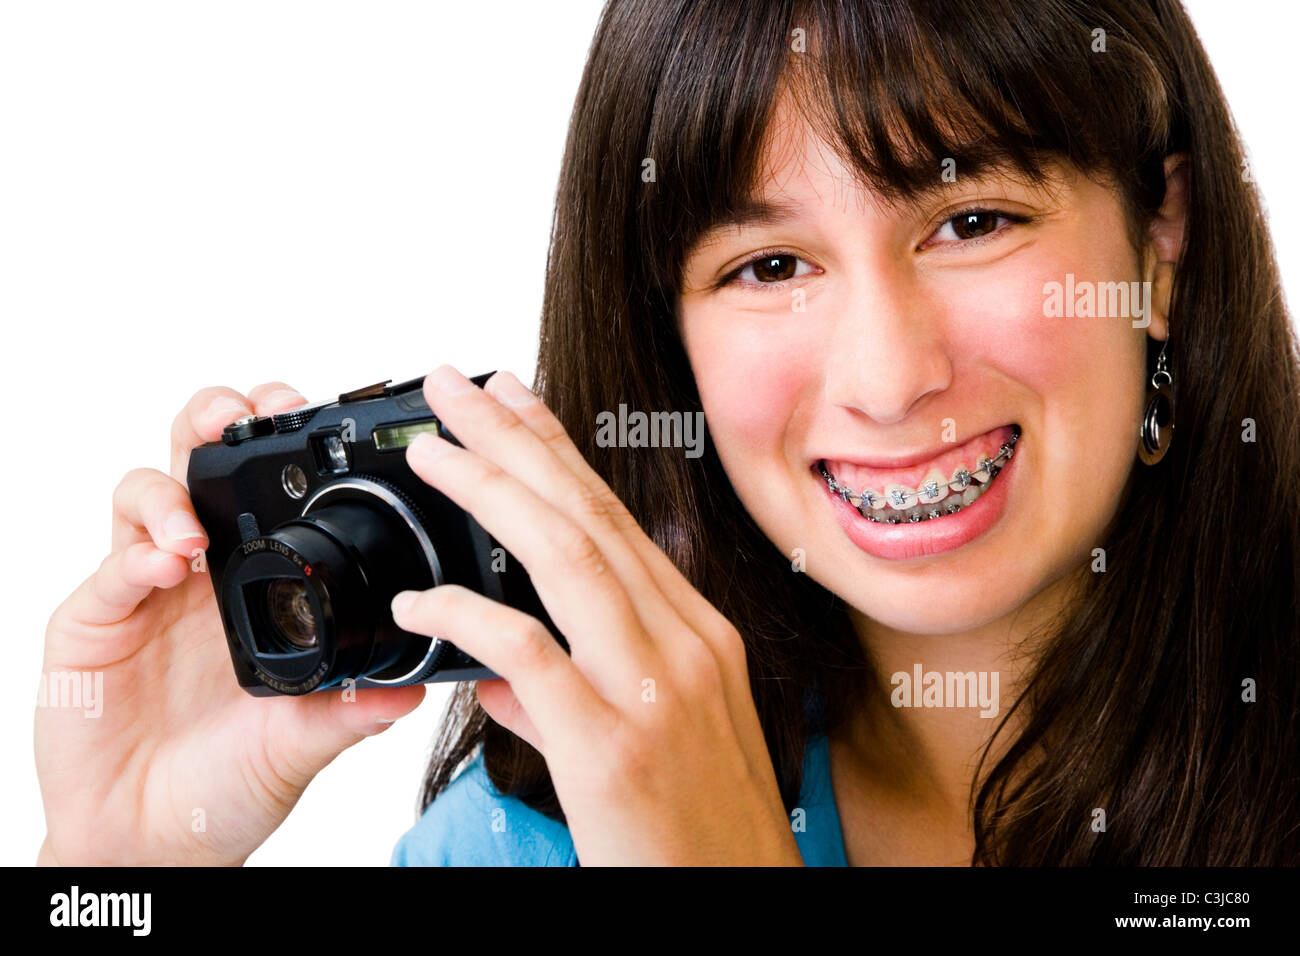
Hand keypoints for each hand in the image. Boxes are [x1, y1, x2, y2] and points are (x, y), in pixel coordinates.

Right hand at [36, 382, 425, 865]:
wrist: (157, 840)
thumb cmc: (229, 783)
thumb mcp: (303, 744)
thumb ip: (350, 712)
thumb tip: (414, 686)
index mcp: (258, 585)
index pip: (269, 491)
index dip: (286, 446)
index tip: (318, 422)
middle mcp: (203, 573)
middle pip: (200, 461)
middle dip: (220, 420)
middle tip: (248, 416)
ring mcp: (146, 590)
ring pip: (145, 493)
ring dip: (172, 488)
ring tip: (195, 526)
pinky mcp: (94, 619)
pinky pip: (109, 566)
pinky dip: (136, 552)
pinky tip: (164, 564)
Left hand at [390, 365, 803, 864]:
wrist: (748, 908)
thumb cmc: (702, 833)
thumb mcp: (656, 744)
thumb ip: (574, 697)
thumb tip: (505, 677)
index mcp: (697, 635)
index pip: (616, 519)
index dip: (557, 450)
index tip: (513, 398)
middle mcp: (684, 645)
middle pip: (589, 517)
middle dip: (515, 440)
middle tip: (455, 386)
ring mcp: (654, 692)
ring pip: (569, 560)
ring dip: (494, 494)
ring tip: (432, 453)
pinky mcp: (612, 749)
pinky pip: (532, 658)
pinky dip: (471, 618)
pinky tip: (420, 603)